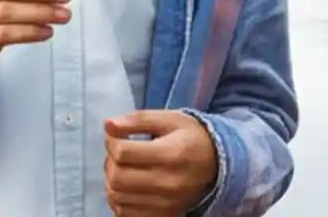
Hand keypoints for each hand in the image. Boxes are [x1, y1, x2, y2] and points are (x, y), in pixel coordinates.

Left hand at [104, 110, 218, 215]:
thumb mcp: (169, 119)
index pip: (123, 153)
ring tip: (122, 168)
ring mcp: (166, 204)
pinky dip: (119, 199)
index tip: (116, 136)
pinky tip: (127, 186)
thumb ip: (138, 119)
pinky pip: (126, 213)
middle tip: (118, 152)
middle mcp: (168, 183)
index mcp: (171, 154)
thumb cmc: (191, 137)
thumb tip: (109, 125)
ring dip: (112, 181)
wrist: (218, 165)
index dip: (112, 142)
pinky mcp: (163, 215)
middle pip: (118, 177)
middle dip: (110, 162)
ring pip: (118, 197)